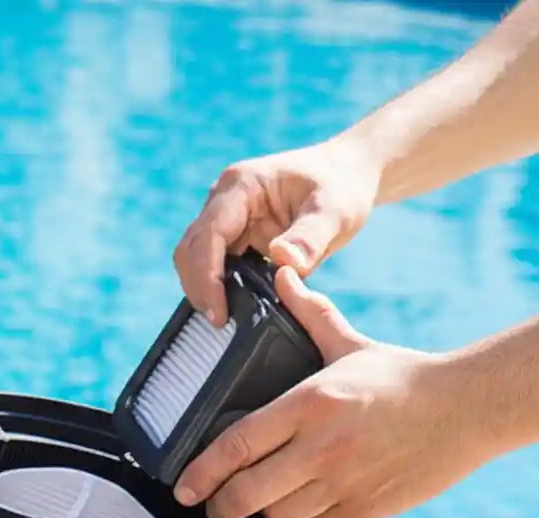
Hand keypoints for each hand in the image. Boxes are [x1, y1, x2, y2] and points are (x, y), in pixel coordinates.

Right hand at [173, 137, 381, 326]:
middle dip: (199, 286)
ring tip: (226, 320)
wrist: (346, 173)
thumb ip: (310, 237)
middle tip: (220, 323)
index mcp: (241, 185)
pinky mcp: (238, 235)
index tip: (219, 313)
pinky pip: (218, 264)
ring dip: (205, 288)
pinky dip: (221, 286)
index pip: (209, 234)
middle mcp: (226, 199)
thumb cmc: (341, 186)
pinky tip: (237, 308)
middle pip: (192, 248)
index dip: (206, 276)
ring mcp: (229, 217)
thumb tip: (284, 264)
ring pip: (198, 258)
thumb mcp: (335, 211)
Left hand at [173, 267, 501, 517]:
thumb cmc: (403, 377)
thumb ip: (308, 313)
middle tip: (213, 507)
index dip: (202, 472)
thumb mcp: (349, 343)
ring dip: (265, 512)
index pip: (238, 444)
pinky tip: (308, 498)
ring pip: (280, 515)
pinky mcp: (365, 508)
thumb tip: (282, 274)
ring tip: (261, 501)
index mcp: (310, 403)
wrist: (465, 409)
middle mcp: (322, 446)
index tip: (185, 485)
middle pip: (248, 494)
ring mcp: (344, 481)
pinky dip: (307, 515)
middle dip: (221, 507)